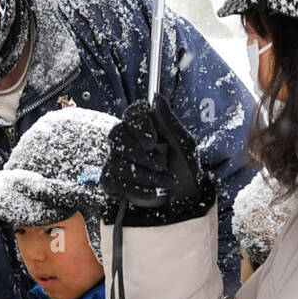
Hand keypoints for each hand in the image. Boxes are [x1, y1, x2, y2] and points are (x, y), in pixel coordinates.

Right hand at [99, 94, 215, 226]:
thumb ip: (169, 121)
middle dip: (141, 154)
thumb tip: (156, 97)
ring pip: (115, 159)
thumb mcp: (184, 145)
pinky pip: (112, 180)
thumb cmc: (185, 170)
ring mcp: (117, 159)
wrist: (184, 201)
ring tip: (163, 181)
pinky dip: (135, 188)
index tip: (153, 141)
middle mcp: (127, 140)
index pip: (132, 113)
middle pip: (117, 134)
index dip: (139, 126)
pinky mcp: (112, 180)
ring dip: (143, 174)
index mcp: (146, 126)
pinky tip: (151, 192)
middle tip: (162, 165)